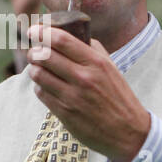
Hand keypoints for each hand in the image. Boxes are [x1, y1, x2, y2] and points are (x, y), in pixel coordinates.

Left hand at [25, 25, 150, 161]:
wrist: (127, 132)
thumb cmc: (118, 97)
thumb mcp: (111, 68)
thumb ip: (92, 49)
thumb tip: (70, 34)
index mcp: (96, 63)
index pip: (62, 40)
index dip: (42, 32)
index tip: (33, 30)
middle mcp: (83, 78)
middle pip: (44, 56)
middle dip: (34, 51)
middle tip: (34, 52)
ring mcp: (72, 97)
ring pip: (38, 74)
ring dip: (35, 69)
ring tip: (39, 69)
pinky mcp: (64, 113)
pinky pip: (41, 93)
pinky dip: (40, 87)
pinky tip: (47, 86)